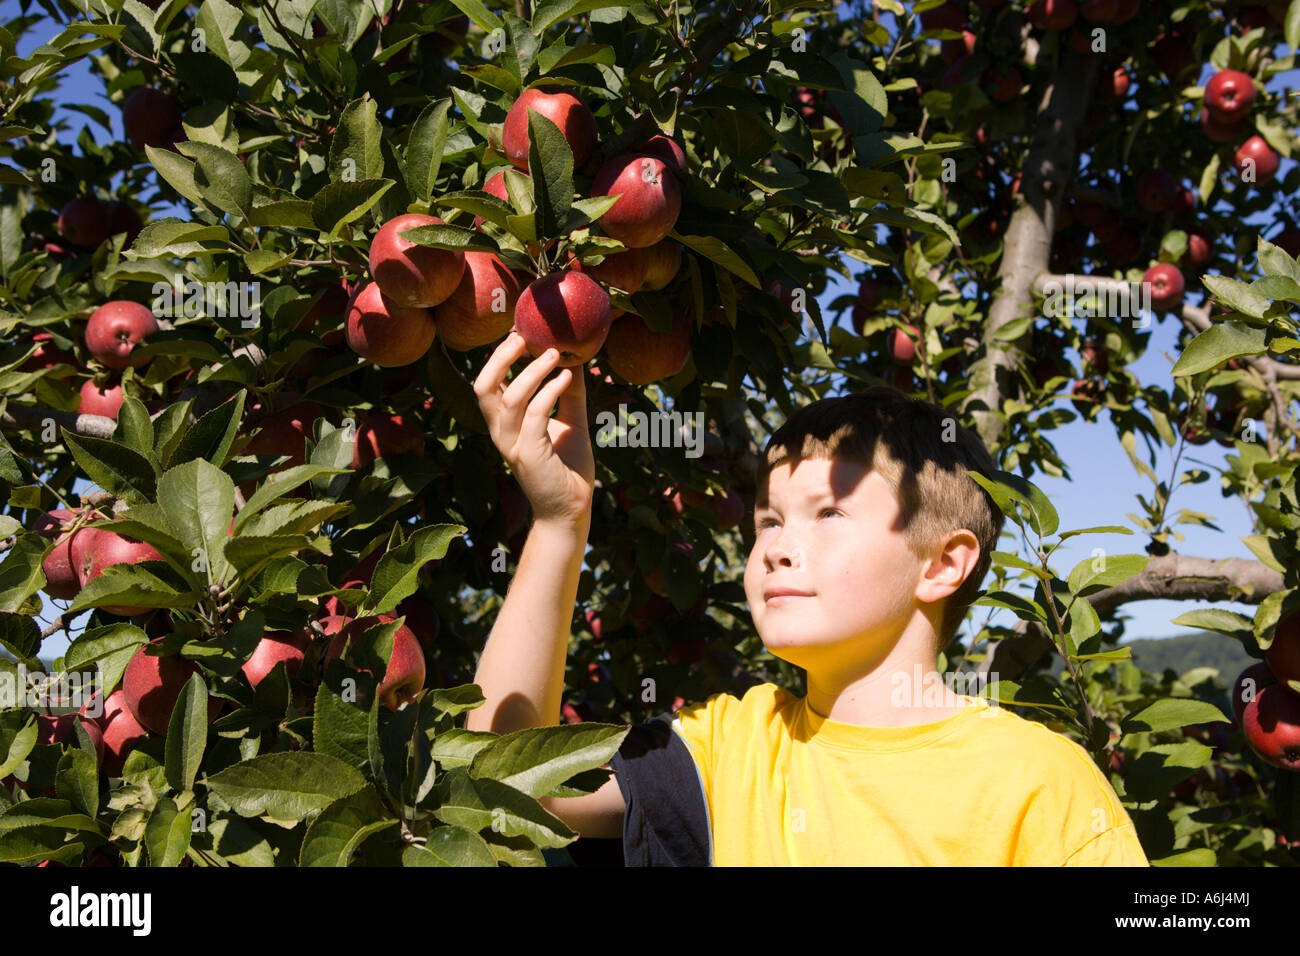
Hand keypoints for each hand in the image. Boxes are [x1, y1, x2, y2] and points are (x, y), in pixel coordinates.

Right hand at [473, 331, 594, 526]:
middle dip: (500, 358)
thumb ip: (570, 395)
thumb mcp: (572, 423)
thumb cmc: (568, 468)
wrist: (571, 510)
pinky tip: (567, 378)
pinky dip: (550, 392)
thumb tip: (577, 359)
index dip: (498, 357)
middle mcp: (501, 432)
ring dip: (531, 371)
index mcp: (504, 424)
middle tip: (522, 336)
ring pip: (508, 398)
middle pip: (483, 387)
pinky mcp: (530, 455)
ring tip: (554, 353)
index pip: (489, 384)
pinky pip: (535, 415)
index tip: (519, 331)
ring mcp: (513, 445)